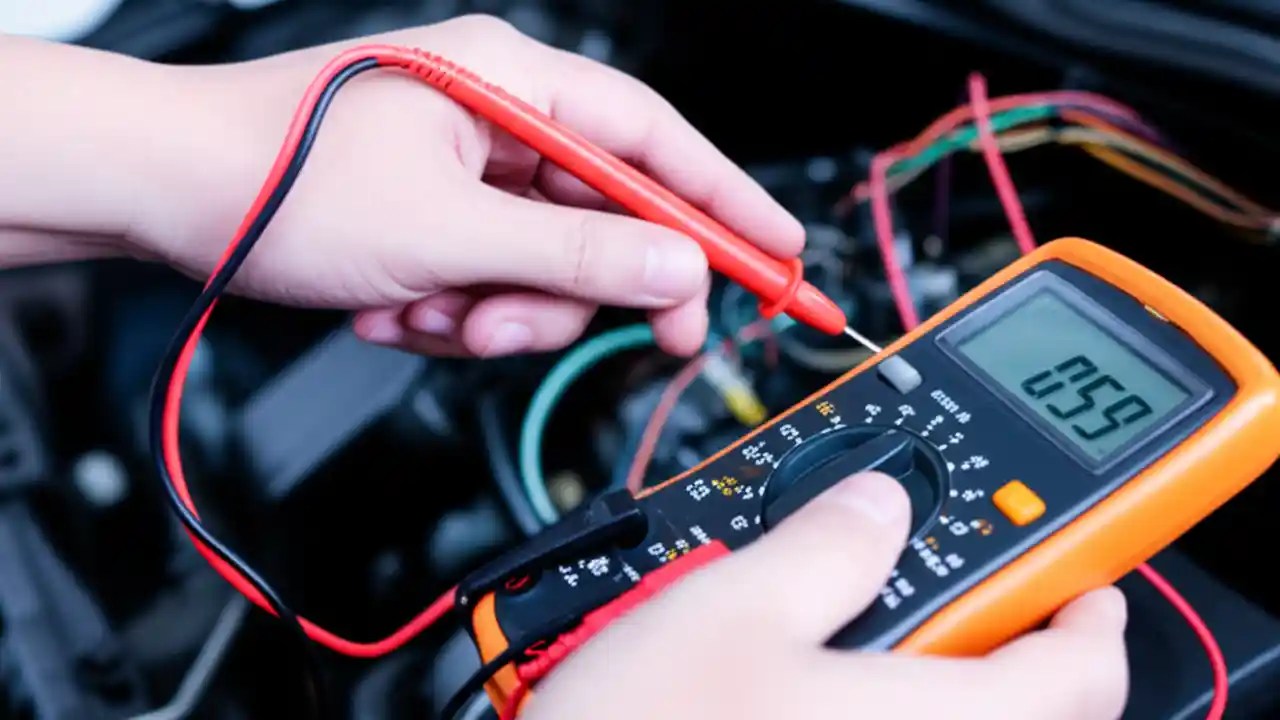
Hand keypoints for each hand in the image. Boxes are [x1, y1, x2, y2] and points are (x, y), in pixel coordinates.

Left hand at [125, 15, 802, 356]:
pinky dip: (453, 312)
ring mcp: (464, 170)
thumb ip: (579, 252)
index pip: (656, 141)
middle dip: (583, 289)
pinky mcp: (433, 216)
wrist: (165, 195)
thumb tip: (677, 266)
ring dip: (500, 312)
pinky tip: (398, 308)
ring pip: (544, 265)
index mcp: (513, 82)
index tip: (778, 254)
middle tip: (608, 336)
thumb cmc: (281, 177)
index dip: (725, 202)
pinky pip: (487, 281)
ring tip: (439, 314)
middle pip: (604, 217)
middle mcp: (497, 119)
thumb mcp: (451, 230)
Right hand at [523, 472, 1129, 718]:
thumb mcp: (730, 604)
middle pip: (1014, 702)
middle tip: (921, 573)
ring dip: (916, 666)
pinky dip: (863, 705)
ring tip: (831, 622)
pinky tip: (790, 683)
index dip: (1091, 604)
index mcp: (944, 719)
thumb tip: (874, 503)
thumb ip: (827, 543)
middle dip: (981, 626)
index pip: (1084, 670)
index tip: (1078, 569)